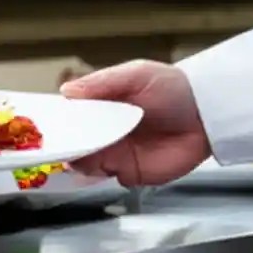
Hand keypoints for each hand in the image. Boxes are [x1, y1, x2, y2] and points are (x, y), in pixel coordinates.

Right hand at [60, 60, 211, 185]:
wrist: (208, 114)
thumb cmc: (172, 88)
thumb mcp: (135, 75)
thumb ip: (101, 83)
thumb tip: (66, 90)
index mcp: (100, 105)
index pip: (70, 115)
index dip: (57, 120)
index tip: (44, 122)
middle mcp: (103, 131)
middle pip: (72, 141)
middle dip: (63, 143)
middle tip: (55, 142)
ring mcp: (115, 153)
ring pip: (83, 161)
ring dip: (78, 158)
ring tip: (77, 150)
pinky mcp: (130, 172)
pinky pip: (105, 177)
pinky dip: (97, 174)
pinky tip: (97, 164)